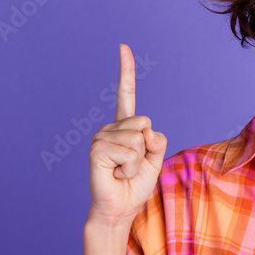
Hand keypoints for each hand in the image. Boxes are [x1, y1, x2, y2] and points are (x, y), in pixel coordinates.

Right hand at [87, 44, 166, 225]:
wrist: (121, 207)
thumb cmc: (135, 184)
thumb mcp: (156, 158)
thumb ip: (157, 139)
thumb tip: (144, 129)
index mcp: (125, 126)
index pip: (126, 94)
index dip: (126, 71)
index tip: (123, 47)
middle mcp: (110, 127)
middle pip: (145, 123)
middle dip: (147, 148)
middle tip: (132, 165)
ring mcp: (101, 137)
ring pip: (138, 139)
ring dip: (138, 161)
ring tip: (124, 171)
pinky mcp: (97, 150)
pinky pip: (130, 151)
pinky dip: (130, 167)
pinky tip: (117, 173)